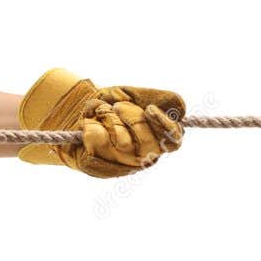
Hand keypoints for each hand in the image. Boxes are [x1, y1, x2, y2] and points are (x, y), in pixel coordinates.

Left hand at [17, 67, 185, 178]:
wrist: (79, 108)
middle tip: (117, 107)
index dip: (165, 126)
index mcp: (158, 140)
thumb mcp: (138, 94)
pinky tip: (90, 123)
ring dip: (110, 120)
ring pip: (125, 143)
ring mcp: (122, 163)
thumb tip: (180, 107)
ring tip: (102, 114)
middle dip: (132, 118)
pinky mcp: (100, 166)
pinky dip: (93, 127)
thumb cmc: (113, 102)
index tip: (150, 109)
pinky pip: (100, 144)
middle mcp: (143, 156)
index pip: (174, 142)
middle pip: (149, 142)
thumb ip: (161, 98)